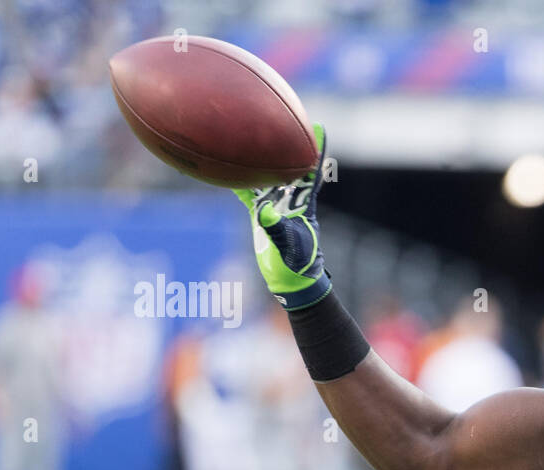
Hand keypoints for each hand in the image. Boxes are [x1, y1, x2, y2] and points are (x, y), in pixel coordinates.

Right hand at [234, 122, 331, 309]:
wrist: (291, 281)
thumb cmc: (296, 266)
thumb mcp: (288, 249)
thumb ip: (276, 230)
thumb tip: (265, 212)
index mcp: (302, 204)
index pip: (310, 172)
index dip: (314, 149)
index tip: (316, 125)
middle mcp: (290, 200)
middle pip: (288, 165)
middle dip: (287, 142)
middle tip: (282, 116)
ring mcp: (276, 205)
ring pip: (267, 174)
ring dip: (261, 157)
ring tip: (251, 132)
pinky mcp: (262, 214)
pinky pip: (249, 192)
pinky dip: (239, 181)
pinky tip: (227, 167)